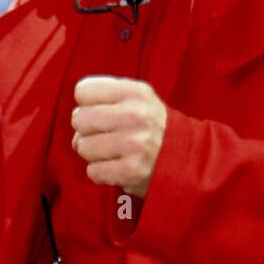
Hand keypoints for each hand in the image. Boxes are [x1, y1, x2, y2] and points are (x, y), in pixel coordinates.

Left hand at [70, 76, 167, 197]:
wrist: (188, 158)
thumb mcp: (138, 99)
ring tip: (113, 152)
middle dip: (87, 130)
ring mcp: (134, 144)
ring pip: (83, 146)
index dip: (87, 104)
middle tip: (106, 135)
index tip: (102, 112)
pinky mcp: (132, 171)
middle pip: (79, 119)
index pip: (82, 91)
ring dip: (93, 153)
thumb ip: (103, 102)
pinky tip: (117, 167)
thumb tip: (75, 132)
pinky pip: (92, 171)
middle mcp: (136, 115)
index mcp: (135, 92)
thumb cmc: (152, 126)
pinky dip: (101, 172)